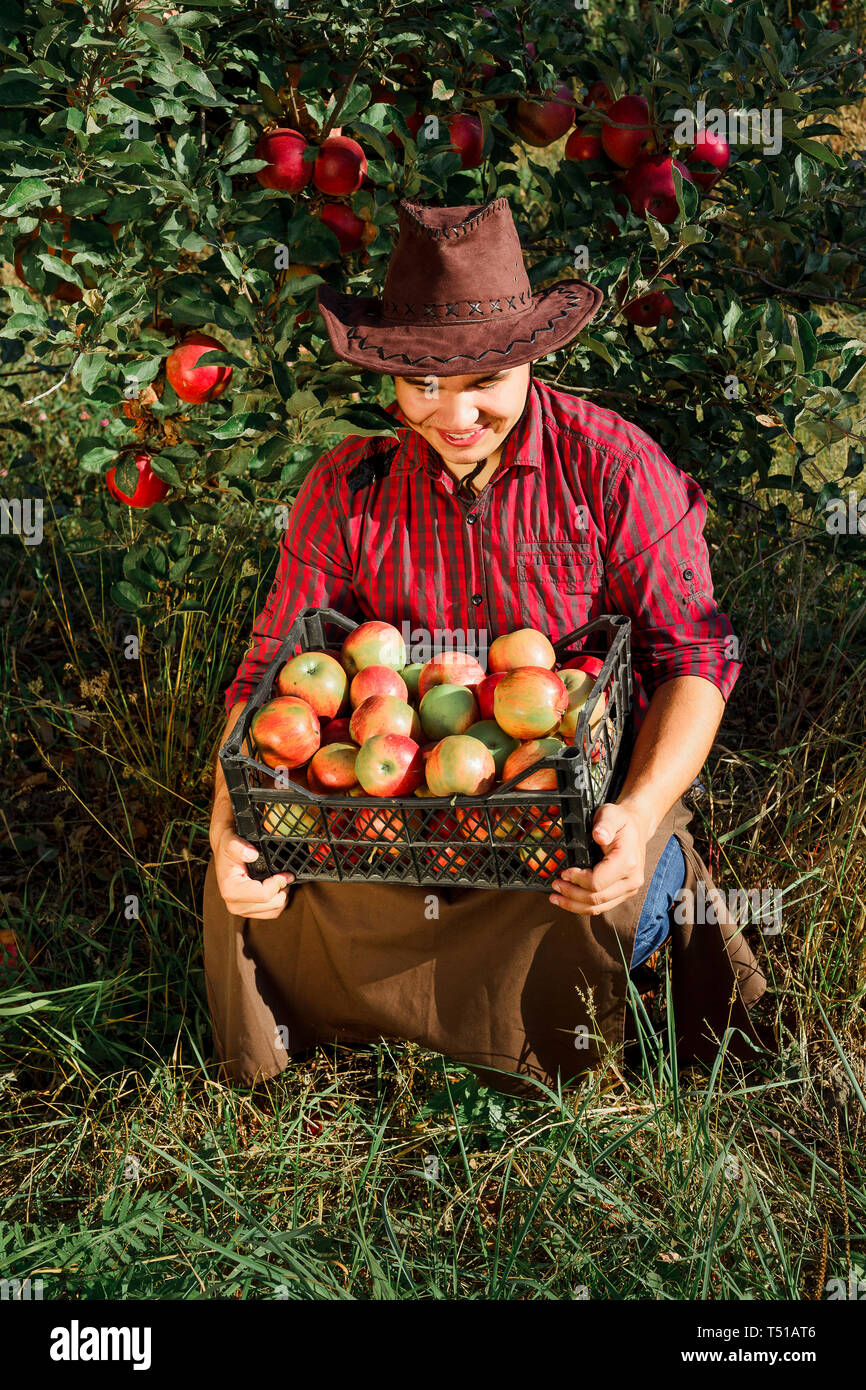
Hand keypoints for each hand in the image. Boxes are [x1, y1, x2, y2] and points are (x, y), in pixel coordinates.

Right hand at [211, 817, 293, 919]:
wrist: (224, 854)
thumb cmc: (228, 849)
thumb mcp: (231, 842)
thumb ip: (239, 847)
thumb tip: (251, 854)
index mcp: (231, 891)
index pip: (265, 895)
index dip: (279, 883)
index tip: (284, 873)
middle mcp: (235, 905)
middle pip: (273, 904)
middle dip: (281, 889)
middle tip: (283, 876)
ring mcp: (242, 911)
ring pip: (275, 910)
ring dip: (280, 896)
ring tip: (277, 881)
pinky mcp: (249, 912)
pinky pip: (272, 912)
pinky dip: (277, 901)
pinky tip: (274, 888)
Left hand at [548, 801, 649, 916]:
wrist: (636, 827)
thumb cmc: (621, 821)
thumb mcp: (611, 814)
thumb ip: (605, 824)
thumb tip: (599, 835)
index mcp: (627, 862)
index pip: (597, 882)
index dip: (577, 880)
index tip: (563, 873)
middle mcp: (631, 880)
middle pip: (596, 898)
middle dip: (571, 894)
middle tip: (555, 884)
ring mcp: (629, 889)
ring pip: (598, 907)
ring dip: (574, 905)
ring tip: (556, 897)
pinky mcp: (624, 893)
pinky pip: (602, 906)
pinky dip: (583, 906)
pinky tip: (569, 900)